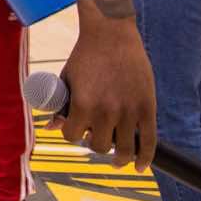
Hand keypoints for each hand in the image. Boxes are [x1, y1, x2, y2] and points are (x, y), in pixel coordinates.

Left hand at [57, 20, 156, 169]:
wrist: (111, 34)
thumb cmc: (85, 56)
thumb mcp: (67, 79)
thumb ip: (61, 105)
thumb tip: (51, 128)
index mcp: (83, 104)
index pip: (72, 136)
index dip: (71, 134)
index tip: (75, 130)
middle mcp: (106, 111)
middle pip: (98, 146)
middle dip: (95, 144)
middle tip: (97, 138)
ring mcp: (129, 110)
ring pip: (123, 150)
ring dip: (118, 158)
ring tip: (117, 160)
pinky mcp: (147, 107)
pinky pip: (149, 142)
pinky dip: (145, 158)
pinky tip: (140, 167)